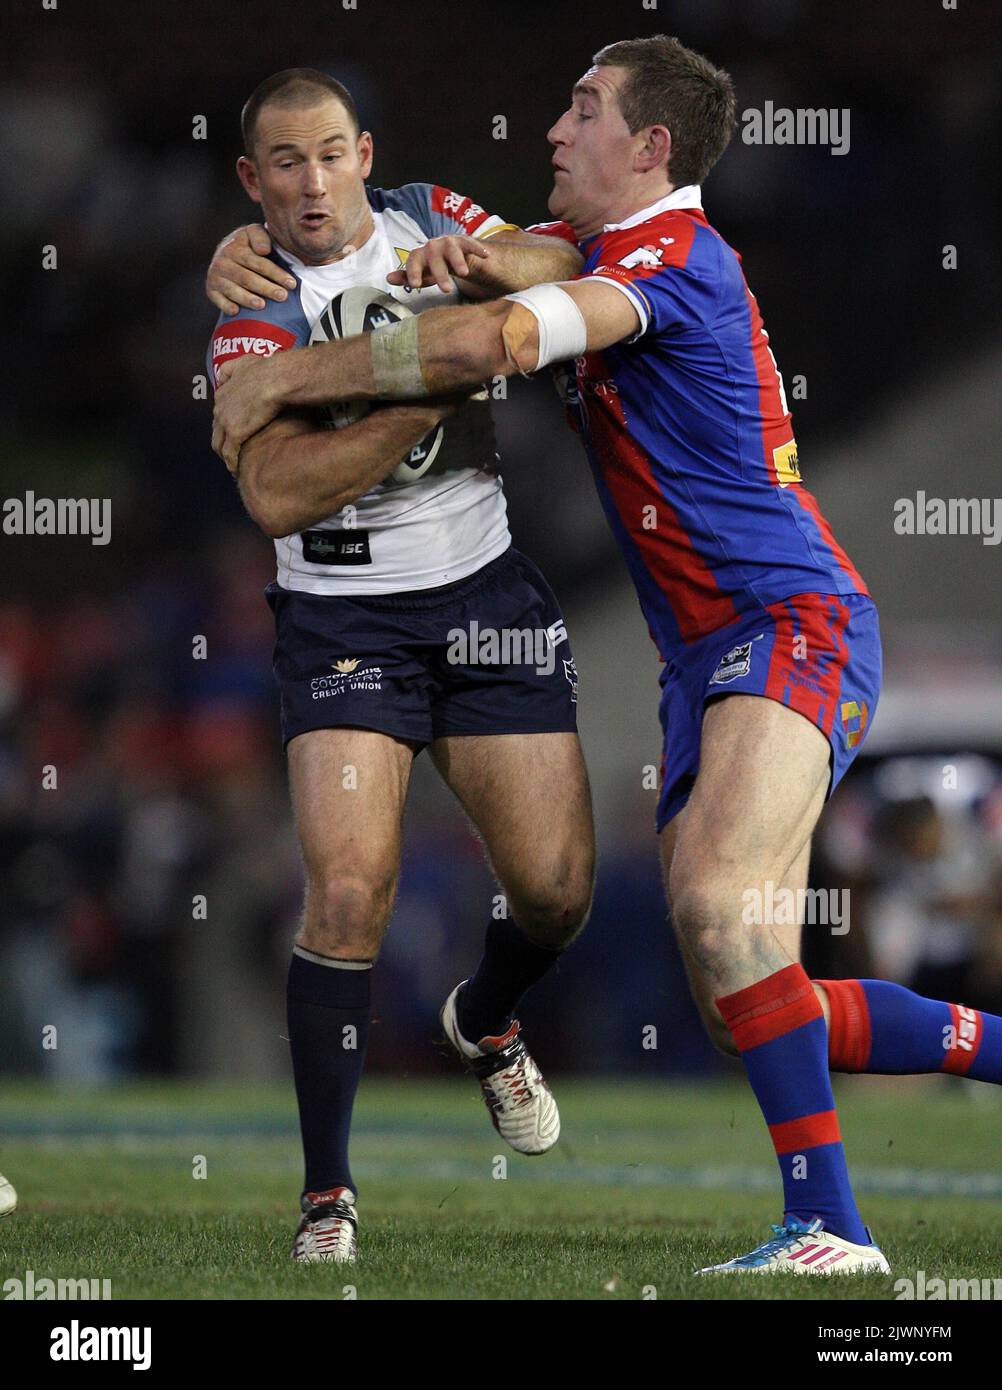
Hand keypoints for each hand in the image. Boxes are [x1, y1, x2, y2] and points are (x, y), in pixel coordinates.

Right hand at [206, 224, 296, 314]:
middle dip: (266, 288)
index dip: (275, 273)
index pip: (257, 262)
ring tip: (262, 305)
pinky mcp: (211, 289)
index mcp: (235, 247)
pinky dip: (225, 305)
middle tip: (282, 296)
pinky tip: (235, 311)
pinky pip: (217, 299)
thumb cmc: (249, 245)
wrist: (227, 253)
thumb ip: (260, 237)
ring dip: (247, 298)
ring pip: (233, 290)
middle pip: (247, 278)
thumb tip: (263, 251)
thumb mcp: (254, 233)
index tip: (291, 283)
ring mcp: (215, 276)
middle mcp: (223, 261)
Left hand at [211, 354, 286, 472]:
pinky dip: (232, 463)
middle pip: (216, 430)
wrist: (276, 379)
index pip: (219, 413)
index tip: (233, 432)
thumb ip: (233, 367)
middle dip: (222, 442)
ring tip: (234, 465)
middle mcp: (219, 407)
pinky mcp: (234, 433)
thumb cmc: (267, 369)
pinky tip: (237, 470)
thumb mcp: (245, 361)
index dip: (225, 424)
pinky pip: (230, 454)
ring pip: (219, 444)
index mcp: (222, 392)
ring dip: (225, 456)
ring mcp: (225, 421)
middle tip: (232, 452)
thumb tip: (226, 374)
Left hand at [386, 235, 490, 294]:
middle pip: (434, 257)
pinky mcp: (464, 241)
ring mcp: (449, 242)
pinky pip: (470, 243)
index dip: (413, 271)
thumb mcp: (423, 274)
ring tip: (464, 274)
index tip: (414, 285)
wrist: (454, 253)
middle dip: (440, 273)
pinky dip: (477, 249)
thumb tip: (388, 278)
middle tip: (446, 290)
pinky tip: (485, 256)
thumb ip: (409, 277)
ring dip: (457, 261)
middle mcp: (433, 246)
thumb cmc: (434, 267)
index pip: (414, 260)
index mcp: (421, 255)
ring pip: (451, 249)